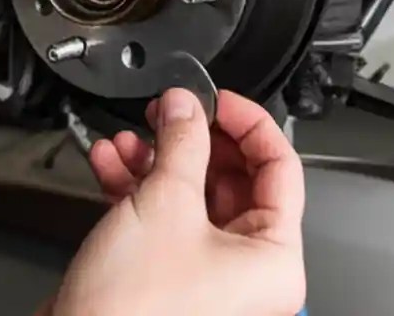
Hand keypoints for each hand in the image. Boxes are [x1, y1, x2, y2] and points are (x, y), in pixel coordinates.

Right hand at [52, 89, 306, 315]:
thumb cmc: (134, 312)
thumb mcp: (165, 204)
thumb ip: (181, 143)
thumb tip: (187, 107)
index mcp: (274, 259)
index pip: (281, 168)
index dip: (249, 124)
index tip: (218, 99)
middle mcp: (249, 271)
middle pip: (233, 179)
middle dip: (194, 140)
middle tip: (171, 110)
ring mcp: (208, 275)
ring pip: (192, 196)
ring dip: (158, 160)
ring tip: (133, 135)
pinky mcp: (168, 276)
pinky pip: (164, 218)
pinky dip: (139, 187)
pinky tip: (113, 163)